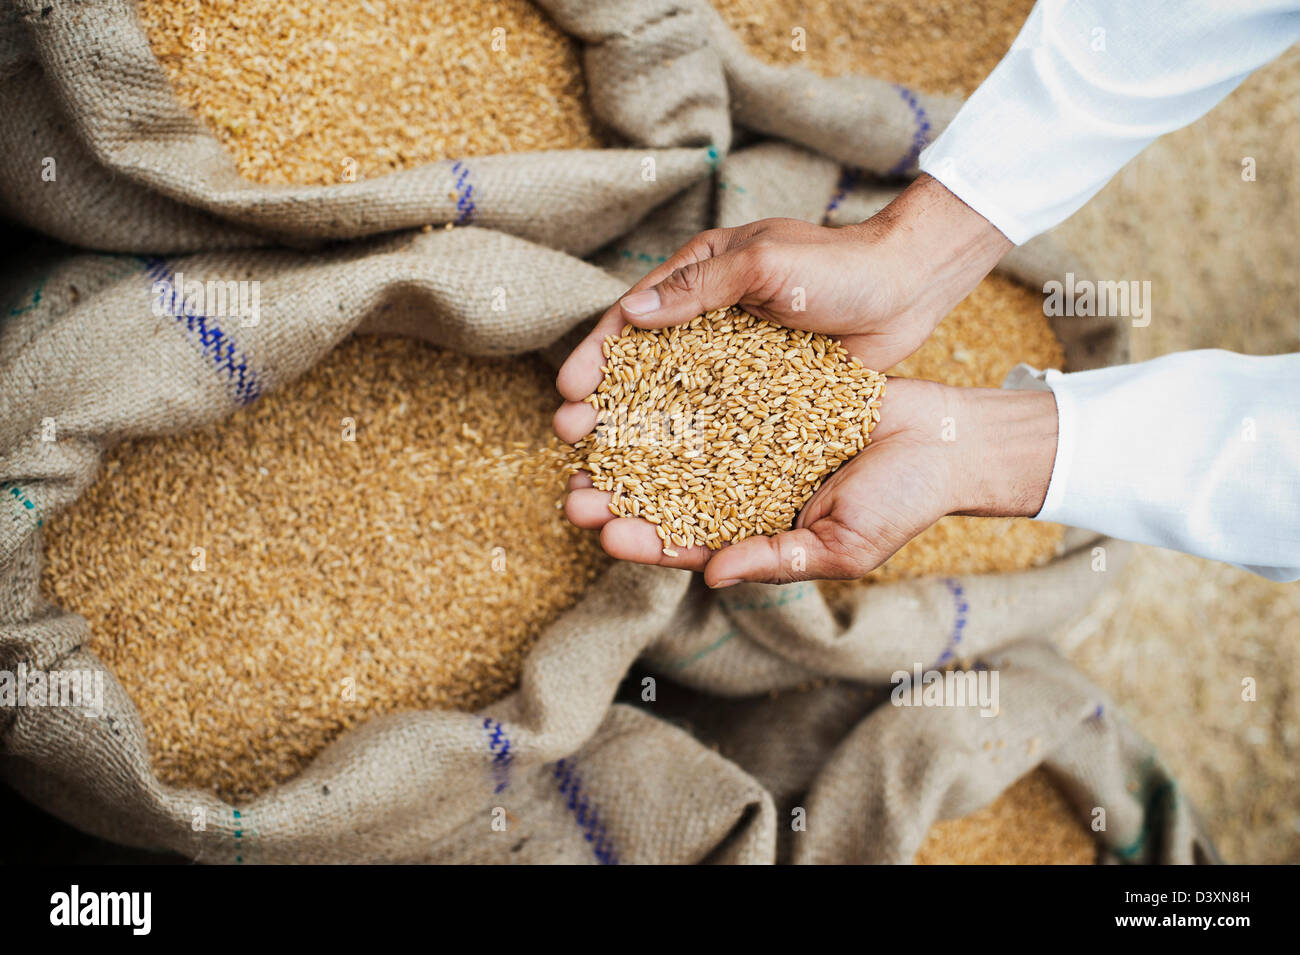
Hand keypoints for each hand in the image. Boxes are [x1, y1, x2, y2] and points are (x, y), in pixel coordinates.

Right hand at [554, 174, 1010, 439]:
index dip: (598, 356)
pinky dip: (688, 452)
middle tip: (570, 439)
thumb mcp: (765, 264)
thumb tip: (631, 315)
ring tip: (605, 470)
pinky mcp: (762, 395)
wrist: (908, 288)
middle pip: (643, 369)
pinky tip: (664, 483)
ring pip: (673, 404)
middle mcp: (708, 323)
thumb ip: (700, 288)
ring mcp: (734, 362)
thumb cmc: (839, 264)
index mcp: (699, 278)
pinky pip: (716, 426)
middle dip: (604, 405)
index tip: (569, 392)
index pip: (632, 319)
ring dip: (637, 438)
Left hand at [560, 378, 1058, 585]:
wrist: (947, 434)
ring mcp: (748, 439)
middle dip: (616, 496)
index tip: (605, 533)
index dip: (643, 540)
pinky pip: (707, 393)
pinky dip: (669, 392)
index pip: (686, 544)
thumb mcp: (843, 544)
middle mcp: (742, 487)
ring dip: (627, 443)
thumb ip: (780, 558)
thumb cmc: (905, 500)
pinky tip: (632, 382)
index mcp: (756, 532)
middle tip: (572, 493)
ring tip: (584, 435)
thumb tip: (715, 575)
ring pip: (673, 444)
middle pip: (664, 495)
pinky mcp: (759, 394)